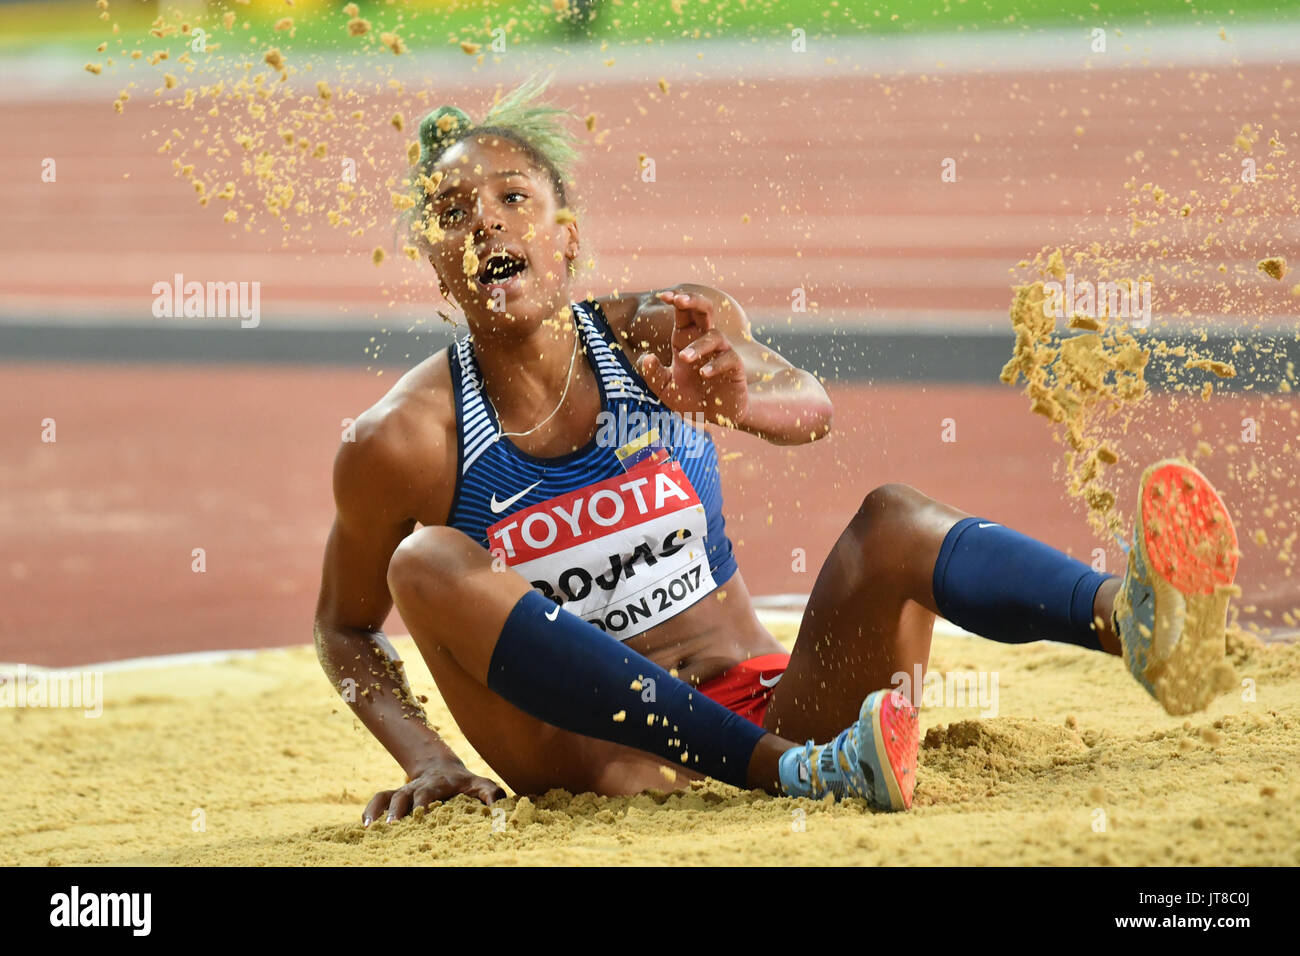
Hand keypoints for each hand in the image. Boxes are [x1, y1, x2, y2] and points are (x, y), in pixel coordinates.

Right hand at [363, 760, 505, 825]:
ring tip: (370, 830)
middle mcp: (417, 786)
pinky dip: (369, 811)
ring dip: (377, 811)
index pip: (427, 792)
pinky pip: (378, 800)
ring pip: (386, 796)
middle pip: (402, 795)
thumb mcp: (481, 784)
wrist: (443, 768)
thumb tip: (498, 807)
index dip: (422, 804)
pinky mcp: (395, 796)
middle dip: (396, 811)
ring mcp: (404, 790)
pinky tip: (363, 828)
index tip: (419, 816)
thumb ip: (491, 793)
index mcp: (437, 784)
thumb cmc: (466, 783)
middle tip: (390, 828)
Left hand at [637, 287, 749, 426]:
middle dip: (693, 300)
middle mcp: (705, 341)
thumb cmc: (689, 398)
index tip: (662, 295)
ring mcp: (721, 352)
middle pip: (705, 309)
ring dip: (698, 345)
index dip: (676, 300)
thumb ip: (652, 374)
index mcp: (686, 340)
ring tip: (684, 359)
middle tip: (679, 300)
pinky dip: (716, 364)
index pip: (683, 312)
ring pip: (714, 336)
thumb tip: (647, 357)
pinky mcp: (735, 367)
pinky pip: (729, 358)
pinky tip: (705, 374)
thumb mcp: (664, 389)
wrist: (714, 417)